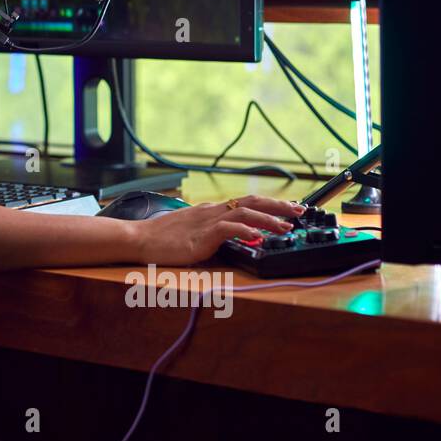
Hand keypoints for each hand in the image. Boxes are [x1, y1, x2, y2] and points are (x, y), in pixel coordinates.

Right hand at [132, 195, 305, 265]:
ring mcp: (207, 222)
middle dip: (278, 205)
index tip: (290, 207)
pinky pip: (227, 229)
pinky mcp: (201, 236)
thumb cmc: (162, 239)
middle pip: (251, 201)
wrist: (139, 239)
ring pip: (244, 213)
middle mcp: (212, 211)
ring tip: (286, 226)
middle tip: (301, 210)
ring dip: (268, 218)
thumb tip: (232, 237)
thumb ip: (212, 231)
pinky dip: (245, 231)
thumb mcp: (192, 232)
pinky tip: (258, 237)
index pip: (246, 202)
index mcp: (211, 211)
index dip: (271, 204)